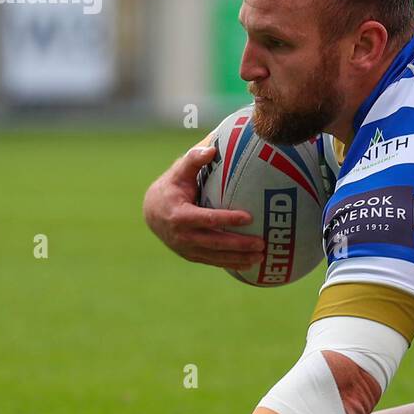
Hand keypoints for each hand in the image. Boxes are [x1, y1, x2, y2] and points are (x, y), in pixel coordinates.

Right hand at [143, 142, 265, 270]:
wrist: (151, 212)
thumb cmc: (172, 187)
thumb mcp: (179, 172)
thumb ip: (193, 159)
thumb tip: (211, 149)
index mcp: (179, 215)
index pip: (208, 219)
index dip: (228, 219)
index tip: (249, 217)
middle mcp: (182, 235)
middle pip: (215, 242)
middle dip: (239, 244)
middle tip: (262, 243)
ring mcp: (186, 248)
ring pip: (215, 256)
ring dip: (238, 258)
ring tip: (261, 256)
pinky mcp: (191, 256)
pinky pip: (213, 261)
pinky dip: (230, 263)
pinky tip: (249, 264)